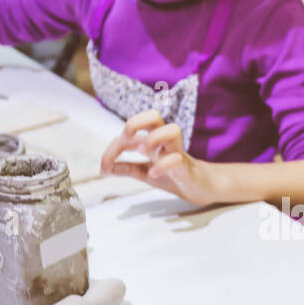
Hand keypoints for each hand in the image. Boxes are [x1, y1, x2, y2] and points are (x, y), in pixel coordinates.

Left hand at [99, 110, 223, 205]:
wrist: (200, 188)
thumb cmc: (173, 175)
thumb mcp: (144, 172)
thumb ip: (127, 168)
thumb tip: (105, 169)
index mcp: (153, 141)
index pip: (129, 135)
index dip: (112, 149)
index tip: (103, 168)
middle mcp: (164, 142)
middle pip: (154, 116)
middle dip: (135, 122)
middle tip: (125, 139)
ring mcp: (177, 152)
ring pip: (172, 130)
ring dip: (154, 138)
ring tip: (142, 152)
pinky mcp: (186, 166)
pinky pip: (177, 158)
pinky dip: (163, 165)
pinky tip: (153, 173)